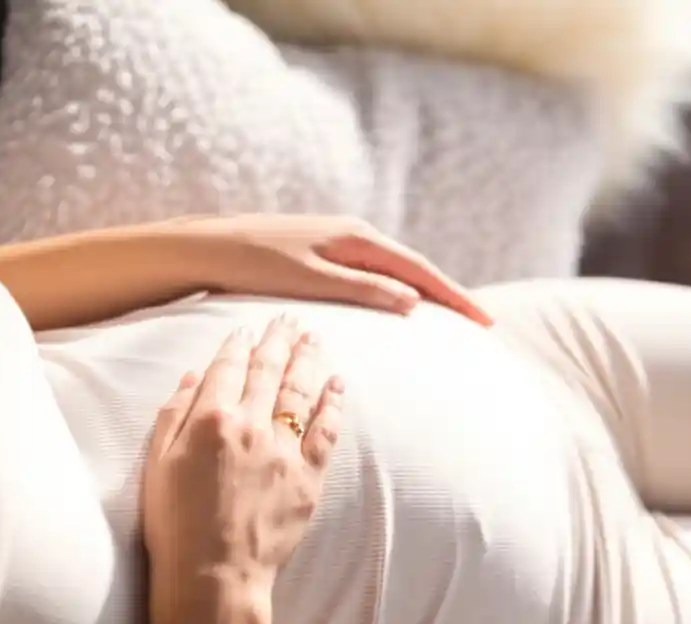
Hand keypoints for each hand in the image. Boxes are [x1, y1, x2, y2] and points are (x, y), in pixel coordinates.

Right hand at [142, 314, 342, 601]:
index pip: (228, 368)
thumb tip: (193, 377)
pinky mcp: (308, 475)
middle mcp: (250, 426)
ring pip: (301, 391)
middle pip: (269, 371)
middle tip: (288, 319)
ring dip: (309, 360)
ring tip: (314, 338)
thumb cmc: (174, 524)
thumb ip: (173, 415)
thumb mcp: (157, 464)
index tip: (246, 331)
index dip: (238, 345)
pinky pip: (326, 431)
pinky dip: (333, 404)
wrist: (213, 573)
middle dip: (279, 340)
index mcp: (209, 420)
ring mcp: (283, 450)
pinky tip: (337, 384)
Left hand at [164, 214, 492, 325]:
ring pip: (396, 270)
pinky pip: (376, 273)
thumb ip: (363, 290)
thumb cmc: (254, 265)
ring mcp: (340, 241)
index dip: (455, 297)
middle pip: (416, 268)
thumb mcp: (312, 281)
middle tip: (481, 322)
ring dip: (426, 293)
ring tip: (452, 318)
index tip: (485, 320)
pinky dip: (399, 289)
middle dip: (450, 294)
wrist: (206, 247)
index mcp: (358, 238)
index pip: (421, 271)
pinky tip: (402, 307)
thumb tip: (414, 301)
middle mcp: (354, 233)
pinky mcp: (324, 252)